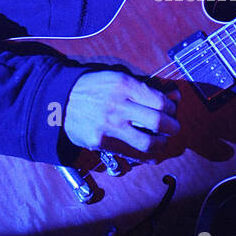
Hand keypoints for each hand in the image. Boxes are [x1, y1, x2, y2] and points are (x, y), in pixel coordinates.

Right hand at [63, 69, 181, 154]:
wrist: (59, 101)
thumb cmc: (92, 88)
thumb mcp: (117, 78)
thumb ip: (146, 88)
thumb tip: (175, 96)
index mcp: (123, 85)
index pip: (160, 101)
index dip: (171, 109)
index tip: (171, 111)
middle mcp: (117, 105)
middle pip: (157, 122)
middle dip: (172, 127)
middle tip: (172, 128)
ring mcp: (108, 126)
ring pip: (147, 142)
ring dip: (160, 144)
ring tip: (161, 141)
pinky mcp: (100, 142)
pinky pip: (130, 153)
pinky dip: (145, 157)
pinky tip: (150, 155)